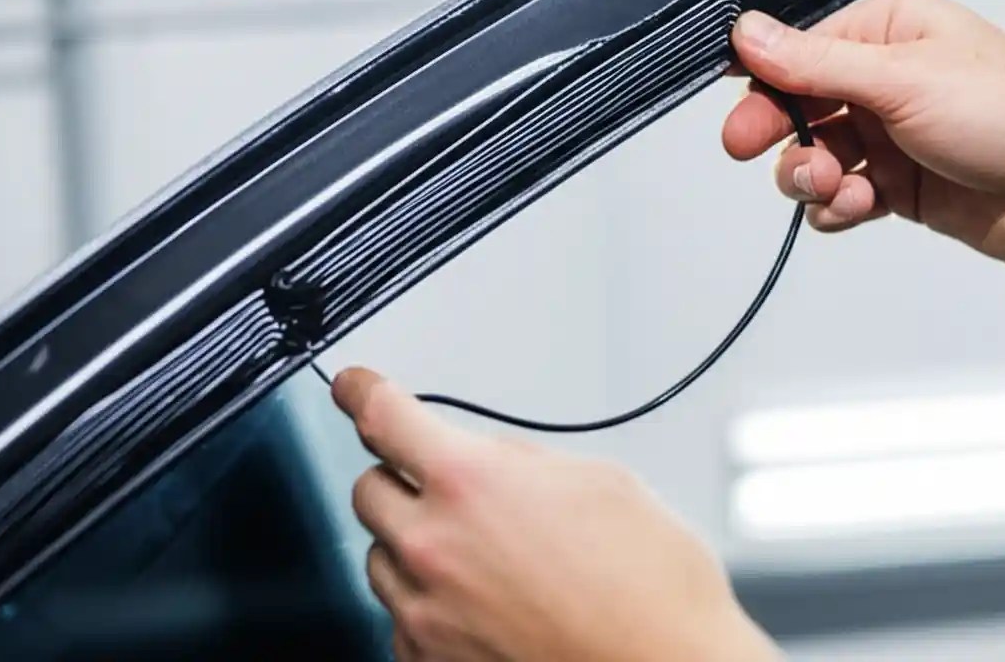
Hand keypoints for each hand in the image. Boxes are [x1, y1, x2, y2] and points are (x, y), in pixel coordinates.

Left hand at [332, 368, 780, 661]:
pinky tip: (484, 603)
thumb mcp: (599, 483)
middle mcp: (433, 547)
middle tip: (451, 488)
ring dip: (414, 543)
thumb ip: (520, 462)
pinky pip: (401, 617)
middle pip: (368, 488)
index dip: (361, 391)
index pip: (382, 416)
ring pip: (381, 556)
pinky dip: (428, 602)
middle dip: (402, 477)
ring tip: (484, 557)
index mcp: (470, 483)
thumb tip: (489, 460)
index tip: (353, 386)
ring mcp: (425, 613)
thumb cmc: (651, 588)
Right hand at [724, 0, 1004, 271]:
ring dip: (813, 177)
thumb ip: (817, 64)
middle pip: (798, 108)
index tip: (742, 118)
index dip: (764, 87)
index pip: (799, 53)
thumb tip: (751, 35)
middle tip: (754, 152)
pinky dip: (839, 208)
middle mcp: (888, 81)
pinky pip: (841, 198)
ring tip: (839, 186)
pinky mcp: (900, 186)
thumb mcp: (904, 80)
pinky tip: (860, 206)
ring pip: (814, 158)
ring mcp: (892, 137)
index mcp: (891, 32)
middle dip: (781, 136)